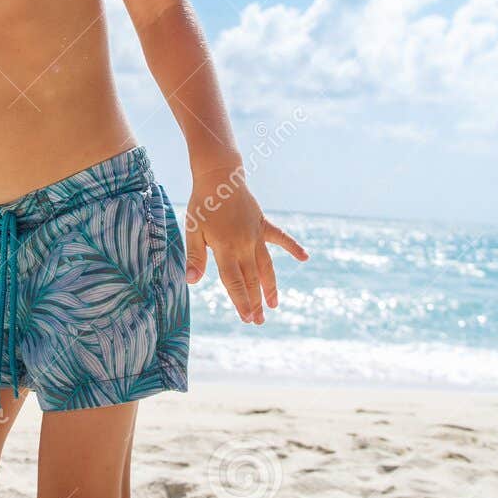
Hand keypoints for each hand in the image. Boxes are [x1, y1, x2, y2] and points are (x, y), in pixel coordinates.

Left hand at [185, 170, 307, 324]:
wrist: (219, 176)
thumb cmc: (203, 204)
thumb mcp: (193, 230)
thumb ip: (196, 257)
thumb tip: (192, 281)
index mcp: (226, 248)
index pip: (234, 282)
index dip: (241, 301)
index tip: (247, 318)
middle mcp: (244, 245)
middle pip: (251, 279)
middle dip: (255, 302)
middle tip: (258, 321)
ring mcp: (256, 235)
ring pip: (266, 266)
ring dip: (270, 287)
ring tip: (274, 305)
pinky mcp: (263, 224)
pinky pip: (280, 238)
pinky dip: (293, 247)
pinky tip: (305, 257)